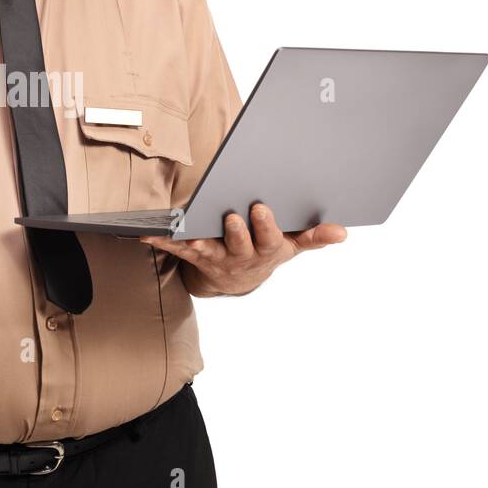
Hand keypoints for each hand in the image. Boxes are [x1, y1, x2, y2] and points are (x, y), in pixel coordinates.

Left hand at [140, 202, 346, 296]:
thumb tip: (342, 232)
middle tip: (232, 216)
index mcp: (266, 250)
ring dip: (194, 241)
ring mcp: (216, 258)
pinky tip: (145, 235)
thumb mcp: (293, 245)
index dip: (266, 226)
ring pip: (206, 249)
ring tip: (184, 232)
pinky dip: (160, 241)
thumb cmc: (267, 250)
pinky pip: (176, 248)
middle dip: (236, 231)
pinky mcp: (193, 257)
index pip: (269, 240)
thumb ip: (314, 236)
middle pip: (239, 245)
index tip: (262, 208)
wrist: (239, 278)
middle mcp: (241, 257)